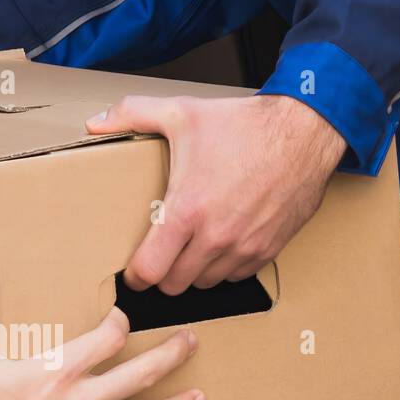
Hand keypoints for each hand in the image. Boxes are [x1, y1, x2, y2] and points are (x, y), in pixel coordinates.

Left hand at [86, 93, 345, 293]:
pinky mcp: (267, 250)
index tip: (134, 268)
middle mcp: (215, 237)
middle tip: (161, 256)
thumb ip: (133, 116)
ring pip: (205, 283)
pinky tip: (220, 244)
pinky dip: (224, 268)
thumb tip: (95, 124)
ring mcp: (243, 247)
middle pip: (174, 285)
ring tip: (190, 248)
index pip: (149, 271)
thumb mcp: (182, 114)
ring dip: (194, 272)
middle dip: (163, 273)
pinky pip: (236, 277)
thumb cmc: (244, 125)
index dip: (136, 275)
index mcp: (187, 210)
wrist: (304, 131)